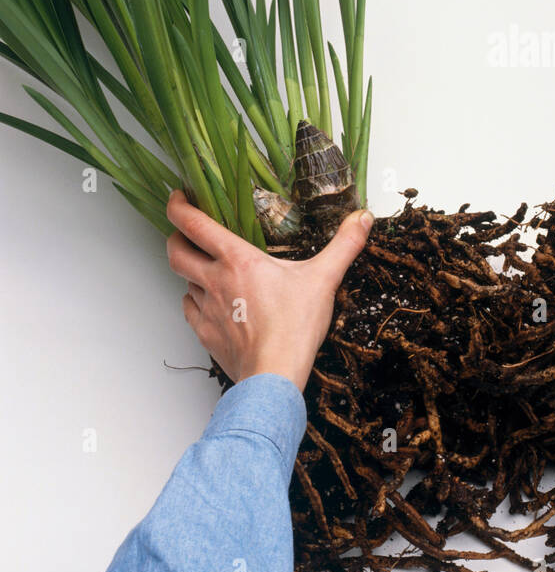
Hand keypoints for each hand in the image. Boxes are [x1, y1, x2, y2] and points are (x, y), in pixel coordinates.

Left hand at [166, 189, 373, 392]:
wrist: (274, 374)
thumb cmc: (295, 326)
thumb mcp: (324, 278)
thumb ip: (344, 245)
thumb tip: (363, 218)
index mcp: (237, 260)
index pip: (194, 225)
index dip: (178, 207)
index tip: (177, 197)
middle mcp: (214, 280)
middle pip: (175, 252)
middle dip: (174, 238)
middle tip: (182, 232)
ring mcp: (206, 309)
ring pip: (183, 282)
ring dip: (189, 273)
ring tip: (204, 269)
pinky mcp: (205, 334)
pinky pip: (190, 311)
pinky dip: (194, 302)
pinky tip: (209, 303)